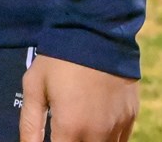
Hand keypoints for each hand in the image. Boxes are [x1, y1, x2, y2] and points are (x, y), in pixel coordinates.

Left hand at [19, 54, 137, 141]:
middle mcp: (98, 134)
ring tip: (77, 124)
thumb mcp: (34, 85)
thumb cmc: (58, 58)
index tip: (52, 136)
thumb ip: (30, 123)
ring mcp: (118, 128)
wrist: (96, 32)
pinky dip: (107, 138)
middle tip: (63, 129)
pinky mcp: (131, 118)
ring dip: (89, 141)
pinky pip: (120, 141)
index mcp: (71, 128)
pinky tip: (95, 122)